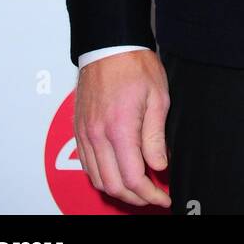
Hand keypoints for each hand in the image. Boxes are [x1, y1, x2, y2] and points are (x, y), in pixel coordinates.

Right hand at [74, 49, 170, 207]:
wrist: (109, 45)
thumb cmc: (135, 65)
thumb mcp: (158, 98)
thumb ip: (156, 136)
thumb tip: (159, 166)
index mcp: (119, 128)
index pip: (133, 179)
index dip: (150, 195)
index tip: (164, 197)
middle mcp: (97, 135)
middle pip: (113, 186)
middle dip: (136, 198)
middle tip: (154, 195)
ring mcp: (85, 133)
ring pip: (98, 179)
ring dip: (119, 190)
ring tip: (139, 187)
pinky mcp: (79, 130)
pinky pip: (87, 165)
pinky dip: (103, 176)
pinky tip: (119, 171)